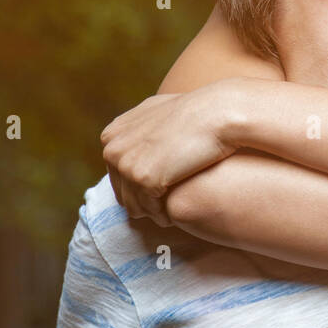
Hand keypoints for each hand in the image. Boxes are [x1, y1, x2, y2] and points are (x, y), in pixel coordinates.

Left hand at [100, 83, 243, 219]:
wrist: (215, 114)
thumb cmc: (195, 111)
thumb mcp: (157, 112)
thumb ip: (139, 128)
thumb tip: (132, 141)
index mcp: (112, 135)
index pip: (117, 175)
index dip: (138, 187)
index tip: (158, 192)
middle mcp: (113, 149)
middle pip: (122, 192)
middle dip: (143, 201)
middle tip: (164, 207)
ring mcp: (127, 164)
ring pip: (133, 205)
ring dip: (152, 212)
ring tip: (169, 215)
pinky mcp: (144, 178)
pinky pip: (149, 209)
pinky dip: (162, 215)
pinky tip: (174, 215)